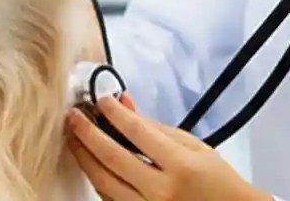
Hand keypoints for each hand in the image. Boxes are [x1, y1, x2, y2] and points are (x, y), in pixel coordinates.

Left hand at [65, 94, 270, 200]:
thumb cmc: (215, 180)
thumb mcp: (192, 146)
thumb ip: (154, 127)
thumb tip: (123, 104)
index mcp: (180, 167)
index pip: (138, 133)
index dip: (114, 113)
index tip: (100, 99)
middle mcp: (161, 192)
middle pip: (112, 159)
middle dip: (87, 134)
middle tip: (73, 116)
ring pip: (103, 183)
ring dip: (84, 157)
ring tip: (74, 137)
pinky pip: (109, 199)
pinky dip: (98, 179)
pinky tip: (91, 162)